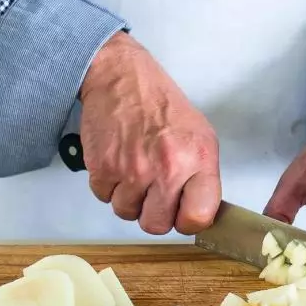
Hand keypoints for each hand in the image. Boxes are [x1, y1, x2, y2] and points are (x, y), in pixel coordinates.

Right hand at [79, 32, 220, 234]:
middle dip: (154, 213)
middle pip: (157, 226)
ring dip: (129, 198)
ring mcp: (132, 171)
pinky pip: (104, 198)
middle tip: (154, 191)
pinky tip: (118, 162)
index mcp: (197, 160)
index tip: (184, 212)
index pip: (198, 217)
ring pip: (127, 213)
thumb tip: (200, 213)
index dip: (188, 220)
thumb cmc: (162, 106)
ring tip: (135, 170)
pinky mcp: (102, 169)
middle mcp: (166, 169)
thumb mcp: (201, 136)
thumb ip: (203, 177)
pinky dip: (109, 185)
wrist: (121, 79)